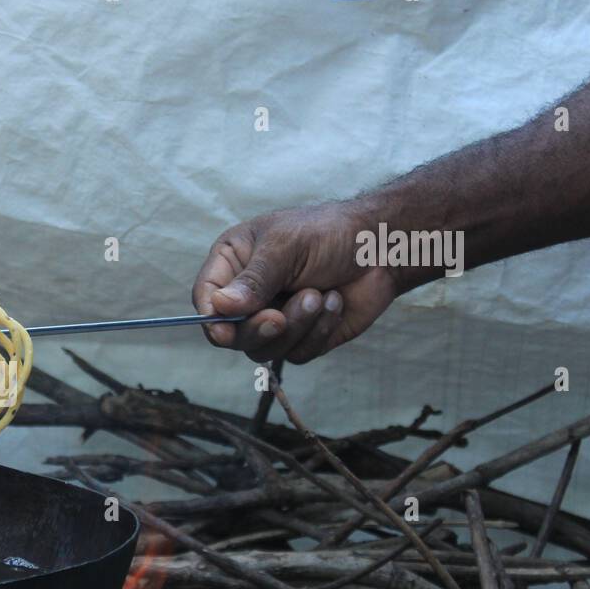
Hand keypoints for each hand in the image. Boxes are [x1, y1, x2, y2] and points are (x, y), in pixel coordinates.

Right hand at [191, 203, 401, 363]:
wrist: (383, 248)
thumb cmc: (330, 234)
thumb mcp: (286, 247)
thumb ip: (253, 279)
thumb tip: (218, 307)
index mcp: (233, 263)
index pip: (206, 298)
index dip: (211, 319)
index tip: (225, 333)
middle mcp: (248, 294)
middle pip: (230, 334)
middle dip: (259, 328)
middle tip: (280, 317)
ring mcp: (274, 318)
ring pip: (264, 350)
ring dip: (296, 327)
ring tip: (320, 295)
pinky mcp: (302, 337)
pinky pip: (296, 354)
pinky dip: (318, 333)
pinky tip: (334, 303)